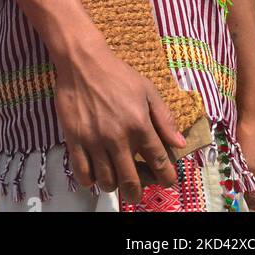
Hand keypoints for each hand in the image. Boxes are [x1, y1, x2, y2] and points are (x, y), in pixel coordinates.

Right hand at [54, 40, 185, 204]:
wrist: (82, 62)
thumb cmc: (117, 74)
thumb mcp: (147, 90)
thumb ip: (164, 118)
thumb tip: (180, 144)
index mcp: (139, 125)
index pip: (159, 163)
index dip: (166, 178)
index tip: (166, 182)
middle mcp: (118, 138)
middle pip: (131, 182)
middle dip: (137, 193)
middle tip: (136, 191)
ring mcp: (94, 140)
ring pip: (107, 181)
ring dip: (114, 186)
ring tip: (115, 179)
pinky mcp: (74, 139)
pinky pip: (83, 173)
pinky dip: (90, 181)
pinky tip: (94, 174)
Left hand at [237, 113, 254, 211]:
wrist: (254, 115)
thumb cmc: (253, 141)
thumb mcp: (250, 171)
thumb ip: (253, 195)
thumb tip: (254, 213)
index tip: (243, 212)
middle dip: (253, 207)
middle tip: (236, 206)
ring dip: (249, 197)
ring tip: (235, 198)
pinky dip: (247, 186)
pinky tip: (237, 184)